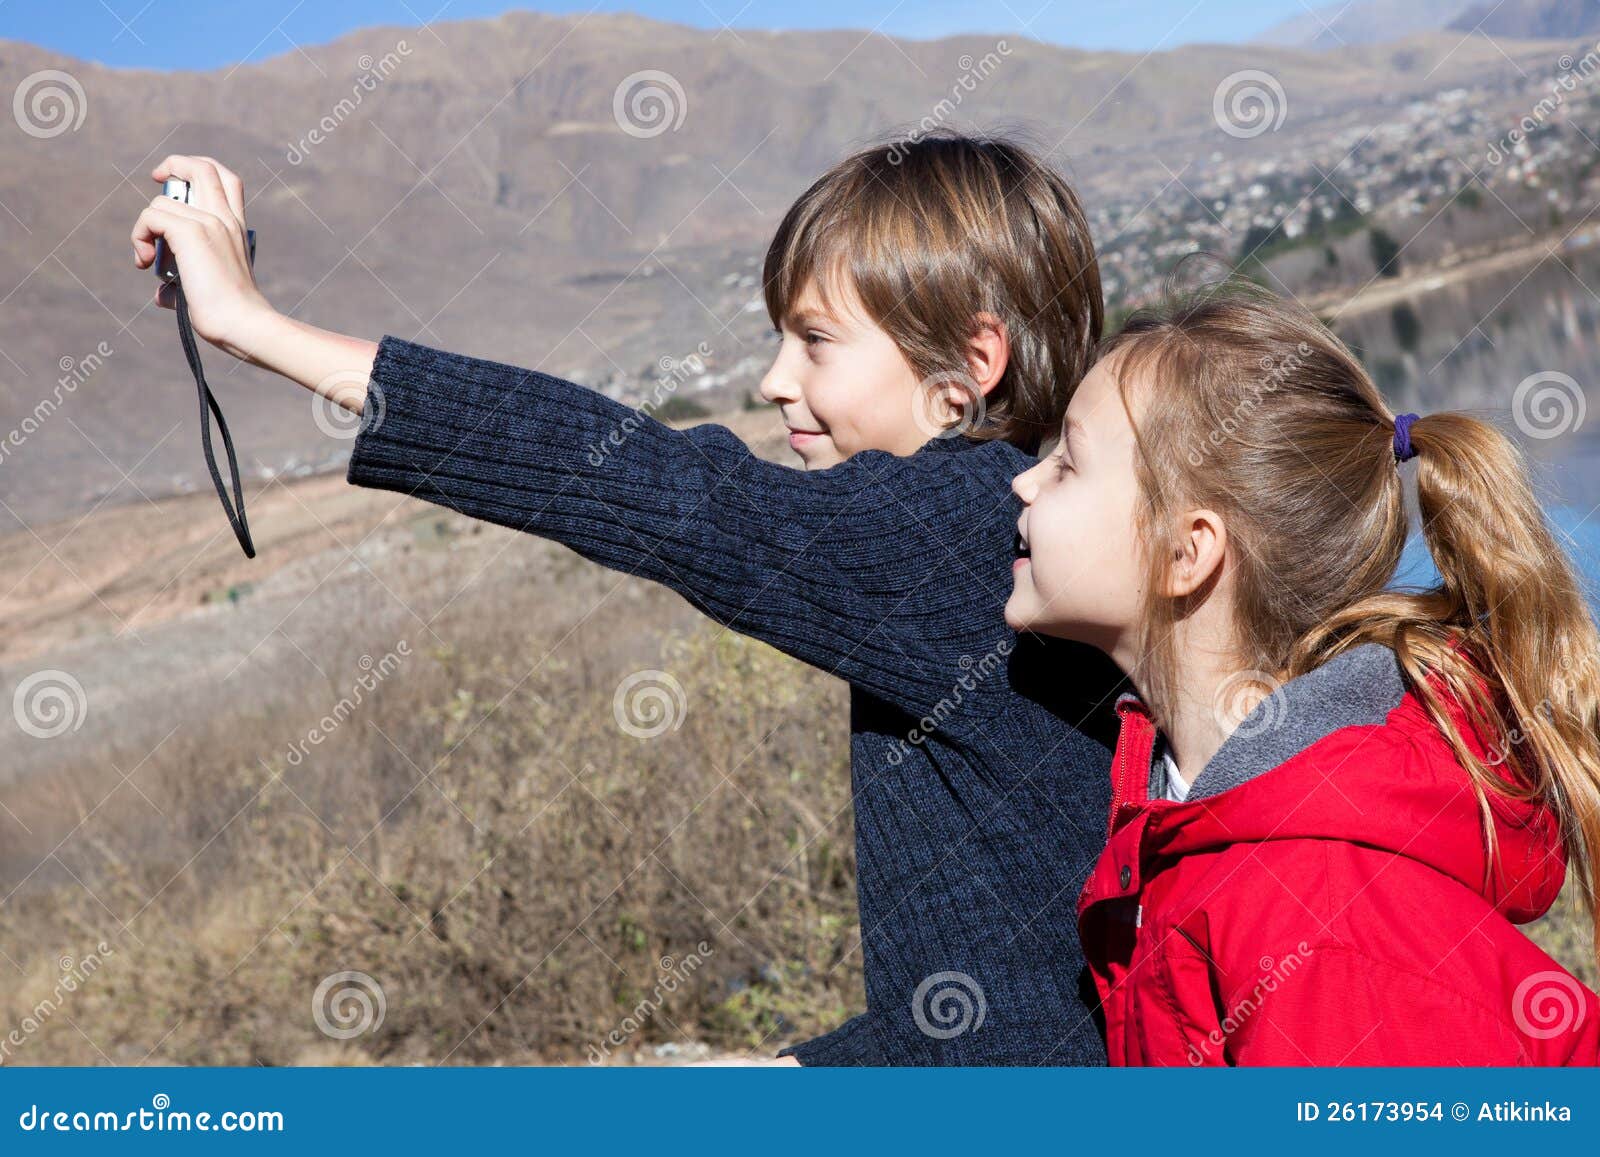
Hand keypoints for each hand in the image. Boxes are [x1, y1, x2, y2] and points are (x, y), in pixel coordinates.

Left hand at [131, 155, 274, 360]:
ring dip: (144, 227)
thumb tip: (161, 294)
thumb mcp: (210, 288)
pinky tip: (145, 262)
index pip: (225, 179)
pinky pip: (151, 216)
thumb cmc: (231, 315)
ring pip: (161, 200)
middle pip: (201, 166)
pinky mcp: (190, 232)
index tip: (177, 186)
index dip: (197, 171)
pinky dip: (139, 236)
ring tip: (147, 259)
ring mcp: (210, 222)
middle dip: (173, 165)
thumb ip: (186, 283)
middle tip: (157, 181)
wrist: (242, 323)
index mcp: (237, 227)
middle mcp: (225, 218)